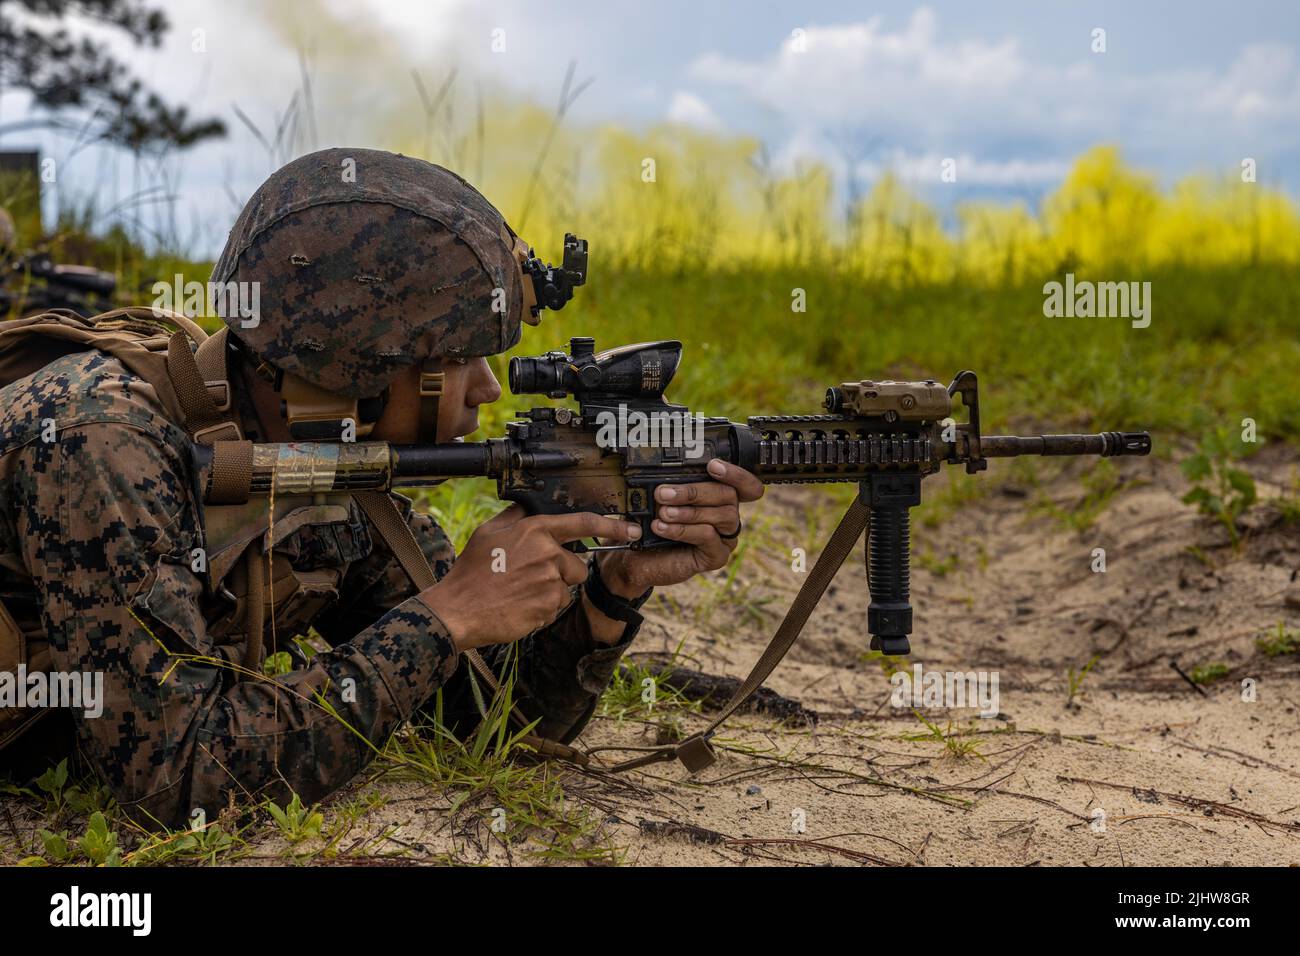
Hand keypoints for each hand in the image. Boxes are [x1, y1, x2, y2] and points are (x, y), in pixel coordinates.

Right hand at [420, 506, 640, 650]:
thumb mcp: (489, 532)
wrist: (459, 610)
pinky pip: (556, 606)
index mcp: (535, 530)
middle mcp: (548, 553)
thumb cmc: (471, 571)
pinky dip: (543, 609)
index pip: (583, 523)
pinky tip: (520, 606)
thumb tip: (532, 506)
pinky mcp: (549, 606)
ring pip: (567, 587)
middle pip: (577, 564)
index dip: (611, 526)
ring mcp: (550, 581)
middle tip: (529, 577)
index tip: (629, 530)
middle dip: (562, 572)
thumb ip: (517, 517)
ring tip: (521, 591)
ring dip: (551, 591)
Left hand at [599, 459, 763, 594]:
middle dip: (694, 491)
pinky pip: (708, 536)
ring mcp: (725, 537)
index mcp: (720, 497)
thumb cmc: (652, 523)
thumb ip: (673, 485)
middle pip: (729, 495)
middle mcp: (728, 515)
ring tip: (662, 513)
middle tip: (663, 493)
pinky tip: (662, 528)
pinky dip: (683, 530)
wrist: (638, 558)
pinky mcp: (717, 556)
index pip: (744, 484)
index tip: (712, 465)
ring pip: (722, 515)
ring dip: (688, 512)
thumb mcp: (662, 500)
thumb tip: (670, 474)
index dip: (736, 473)